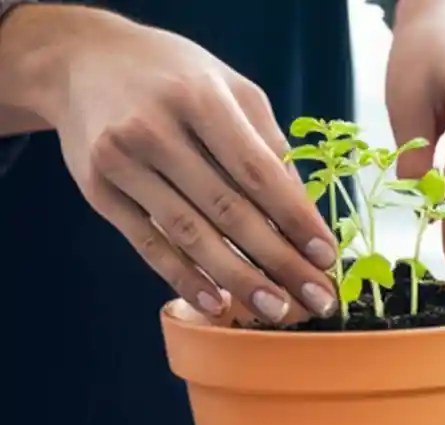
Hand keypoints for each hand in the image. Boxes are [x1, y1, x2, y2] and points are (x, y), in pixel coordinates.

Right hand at [38, 9, 338, 323]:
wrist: (84, 60)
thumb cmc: (178, 78)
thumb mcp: (230, 89)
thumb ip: (269, 146)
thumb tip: (306, 213)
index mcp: (201, 99)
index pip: (258, 172)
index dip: (295, 219)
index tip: (327, 256)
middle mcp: (156, 129)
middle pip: (227, 210)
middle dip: (279, 262)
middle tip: (316, 299)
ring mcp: (121, 161)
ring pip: (189, 233)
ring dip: (238, 279)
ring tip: (277, 310)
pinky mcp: (98, 190)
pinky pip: (147, 243)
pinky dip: (183, 277)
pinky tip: (215, 303)